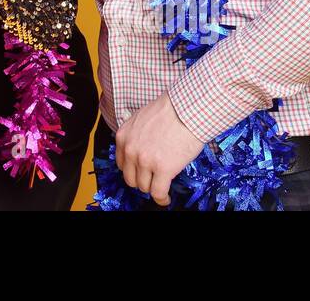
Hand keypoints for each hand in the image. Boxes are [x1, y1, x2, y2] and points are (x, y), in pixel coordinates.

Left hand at [114, 92, 205, 206]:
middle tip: (152, 181)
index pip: (122, 164)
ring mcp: (145, 161)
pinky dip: (161, 199)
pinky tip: (166, 198)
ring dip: (153, 188)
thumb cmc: (170, 110)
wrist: (187, 109)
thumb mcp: (142, 119)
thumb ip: (136, 136)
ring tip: (161, 188)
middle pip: (130, 178)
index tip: (141, 173)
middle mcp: (130, 150)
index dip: (133, 171)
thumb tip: (141, 150)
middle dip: (141, 181)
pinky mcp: (163, 169)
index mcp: (123, 137)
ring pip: (144, 187)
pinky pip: (158, 192)